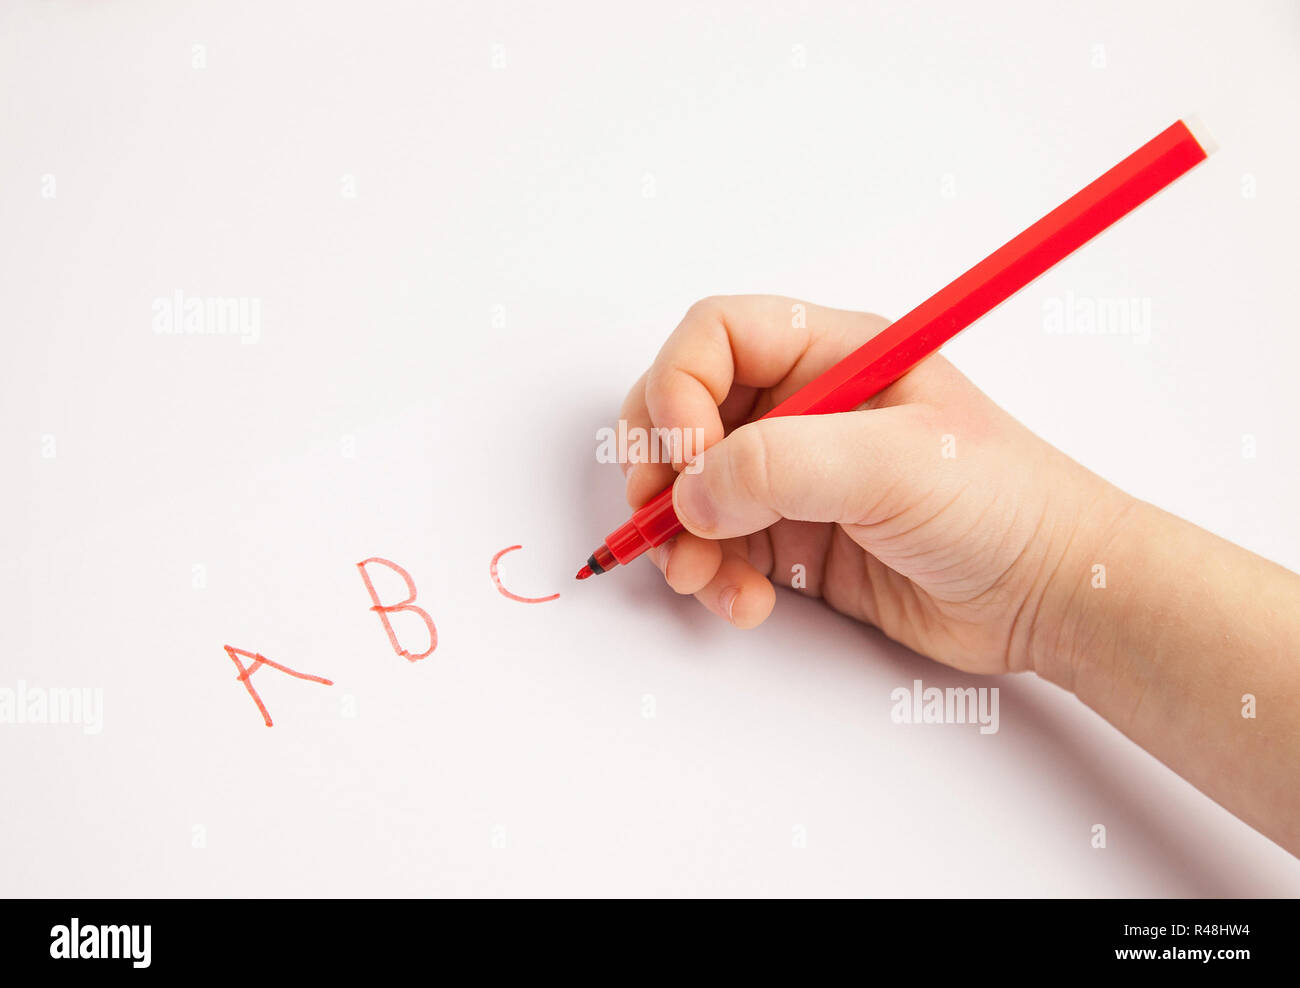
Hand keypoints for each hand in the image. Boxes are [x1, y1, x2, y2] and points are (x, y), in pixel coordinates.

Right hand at [620, 295, 1128, 676]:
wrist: (1051, 594)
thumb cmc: (1002, 502)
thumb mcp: (893, 463)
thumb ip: (781, 464)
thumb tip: (691, 492)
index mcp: (831, 355)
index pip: (714, 338)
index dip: (679, 387)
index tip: (685, 456)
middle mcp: (803, 407)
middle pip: (683, 411)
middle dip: (659, 466)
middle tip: (660, 516)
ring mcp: (797, 476)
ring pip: (692, 488)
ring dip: (680, 535)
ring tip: (701, 576)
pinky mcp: (795, 539)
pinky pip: (720, 548)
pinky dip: (713, 577)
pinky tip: (744, 603)